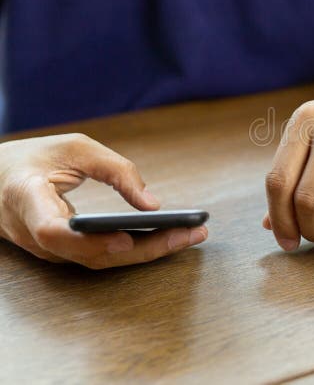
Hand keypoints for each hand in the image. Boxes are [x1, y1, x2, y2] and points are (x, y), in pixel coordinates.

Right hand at [0, 134, 206, 267]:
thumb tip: (154, 204)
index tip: (125, 239)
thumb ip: (116, 170)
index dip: (89, 240)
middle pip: (90, 254)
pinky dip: (136, 250)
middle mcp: (33, 232)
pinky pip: (99, 257)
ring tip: (192, 234)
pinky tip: (168, 238)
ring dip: (148, 251)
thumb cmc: (35, 158)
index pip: (51, 230)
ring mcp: (45, 249)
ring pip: (99, 261)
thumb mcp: (75, 148)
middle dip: (145, 249)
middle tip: (191, 234)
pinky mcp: (61, 253)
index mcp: (26, 198)